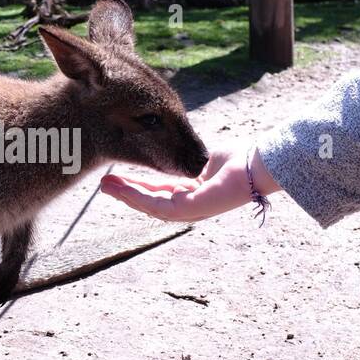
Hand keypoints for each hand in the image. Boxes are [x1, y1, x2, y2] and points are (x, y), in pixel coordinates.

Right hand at [99, 146, 280, 221]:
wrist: (257, 164)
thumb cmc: (237, 160)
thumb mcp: (201, 159)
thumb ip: (183, 162)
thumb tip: (165, 148)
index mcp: (192, 193)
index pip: (158, 193)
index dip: (136, 186)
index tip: (116, 178)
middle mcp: (189, 206)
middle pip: (149, 202)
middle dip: (125, 193)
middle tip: (102, 184)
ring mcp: (190, 211)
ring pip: (149, 206)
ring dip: (125, 196)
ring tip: (104, 186)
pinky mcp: (191, 210)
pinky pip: (158, 205)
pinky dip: (137, 196)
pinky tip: (122, 188)